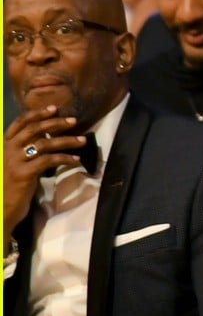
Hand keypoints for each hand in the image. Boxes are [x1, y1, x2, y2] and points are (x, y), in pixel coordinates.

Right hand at [4, 105, 86, 242]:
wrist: (2, 206)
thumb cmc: (12, 185)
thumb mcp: (17, 163)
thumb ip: (27, 150)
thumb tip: (47, 138)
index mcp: (5, 144)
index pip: (20, 122)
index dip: (37, 113)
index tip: (54, 108)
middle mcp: (8, 149)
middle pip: (34, 129)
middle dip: (55, 123)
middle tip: (73, 120)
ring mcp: (15, 161)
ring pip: (44, 144)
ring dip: (66, 141)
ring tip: (82, 140)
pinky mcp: (24, 174)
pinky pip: (48, 161)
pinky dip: (64, 158)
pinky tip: (76, 159)